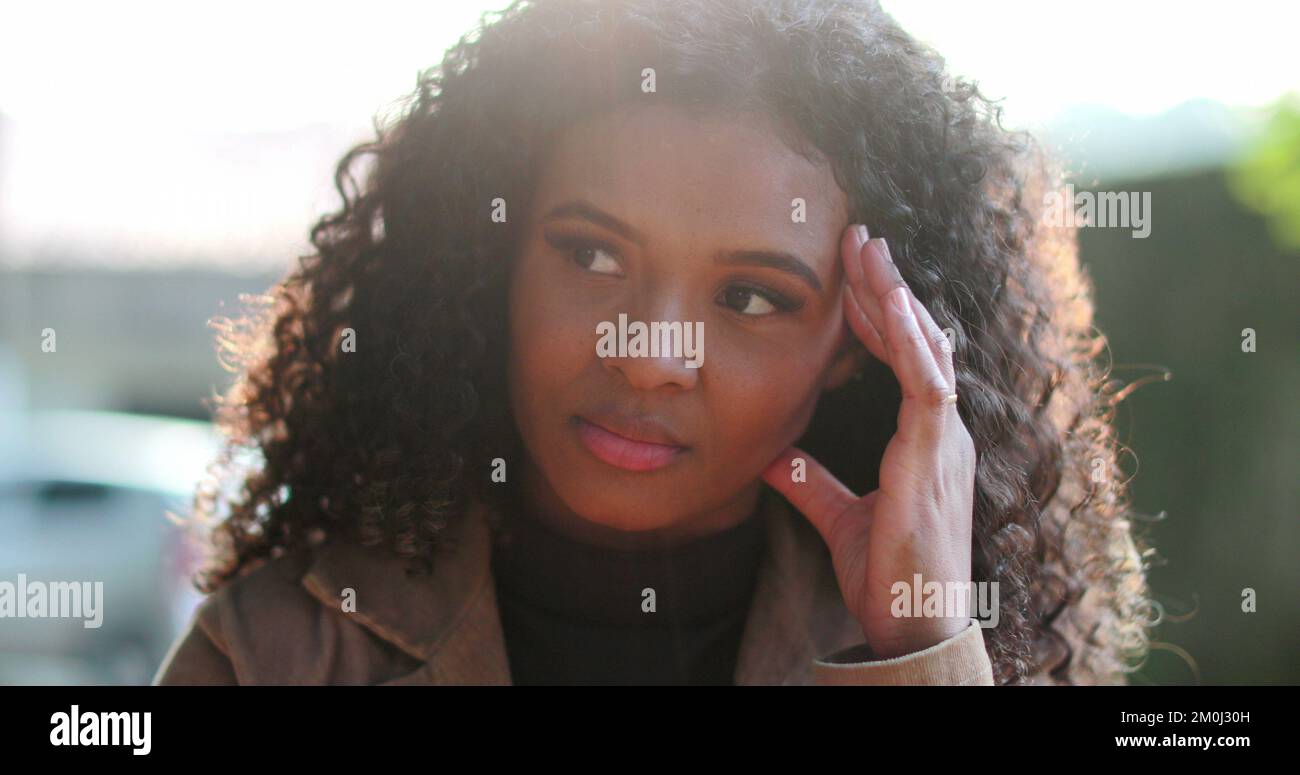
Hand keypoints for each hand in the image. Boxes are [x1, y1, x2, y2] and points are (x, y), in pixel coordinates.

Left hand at [762, 224, 976, 658]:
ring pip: (924, 350)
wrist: (912, 623)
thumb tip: (773, 458)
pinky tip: (892, 302)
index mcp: (922, 440)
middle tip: (860, 238)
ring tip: (870, 250)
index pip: (903, 360)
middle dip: (886, 288)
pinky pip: (927, 385)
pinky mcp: (933, 457)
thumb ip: (811, 482)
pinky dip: (911, 341)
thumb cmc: (887, 574)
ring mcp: (942, 441)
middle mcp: (939, 432)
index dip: (879, 316)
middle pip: (916, 342)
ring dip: (895, 297)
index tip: (853, 276)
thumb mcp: (840, 516)